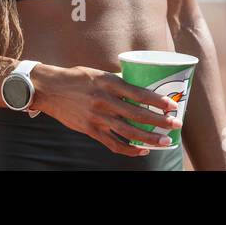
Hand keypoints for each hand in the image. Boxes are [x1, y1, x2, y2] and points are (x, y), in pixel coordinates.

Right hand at [31, 64, 182, 156]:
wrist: (49, 89)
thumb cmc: (75, 78)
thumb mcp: (98, 73)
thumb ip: (116, 81)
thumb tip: (138, 85)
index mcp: (108, 82)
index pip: (139, 93)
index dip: (158, 101)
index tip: (172, 106)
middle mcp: (104, 101)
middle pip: (138, 115)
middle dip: (160, 122)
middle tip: (176, 125)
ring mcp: (97, 118)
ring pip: (129, 132)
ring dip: (149, 139)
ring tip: (165, 142)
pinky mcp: (90, 130)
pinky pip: (113, 144)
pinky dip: (129, 150)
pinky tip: (142, 151)